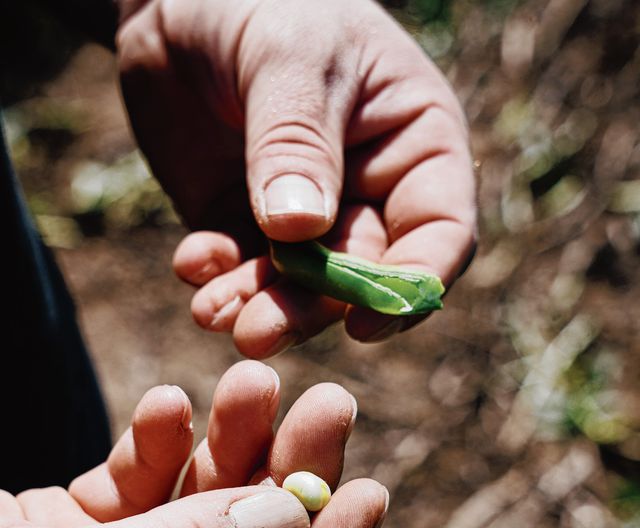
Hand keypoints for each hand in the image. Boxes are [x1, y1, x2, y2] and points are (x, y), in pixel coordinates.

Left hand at [117, 0, 475, 355]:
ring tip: (212, 313)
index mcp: (415, 145)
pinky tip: (190, 264)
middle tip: (257, 332)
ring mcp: (309, 216)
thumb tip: (302, 231)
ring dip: (259, 307)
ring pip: (300, 289)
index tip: (363, 323)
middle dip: (310, 309)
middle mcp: (371, 191)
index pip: (440, 233)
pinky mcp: (249, 226)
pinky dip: (218, 281)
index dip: (412, 287)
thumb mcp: (290, 58)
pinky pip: (243, 272)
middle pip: (361, 277)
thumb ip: (297, 143)